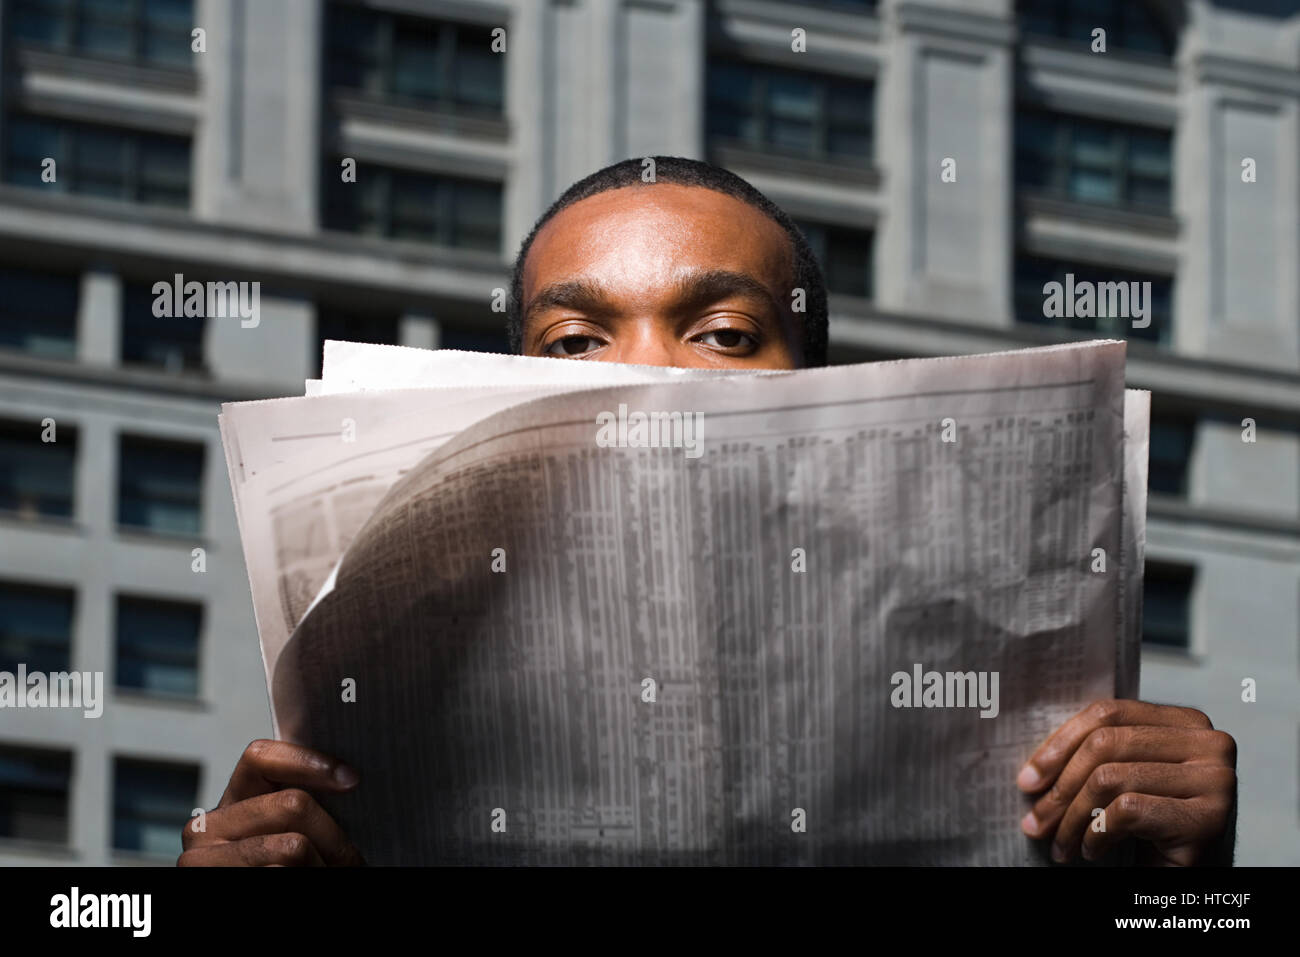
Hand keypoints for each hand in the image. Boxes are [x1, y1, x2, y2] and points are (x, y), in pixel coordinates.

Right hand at [178, 740, 364, 865]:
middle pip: (293, 804)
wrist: (242, 938)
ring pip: (294, 847)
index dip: (308, 762)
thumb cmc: (279, 867)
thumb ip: (298, 808)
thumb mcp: (283, 834)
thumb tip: (348, 780)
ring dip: (322, 865)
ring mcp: (205, 859)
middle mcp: (208, 827)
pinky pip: (283, 871)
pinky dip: (308, 876)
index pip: (261, 757)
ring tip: (325, 870)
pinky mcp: (213, 879)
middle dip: (333, 836)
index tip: (350, 779)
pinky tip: (304, 877)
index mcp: (232, 803)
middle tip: (350, 858)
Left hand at [1017, 700, 1235, 865]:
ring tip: (1061, 844)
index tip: (1028, 779)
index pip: (1108, 714)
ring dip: (1073, 819)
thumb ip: (1097, 750)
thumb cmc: (1152, 821)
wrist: (1186, 874)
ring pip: (1110, 779)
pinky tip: (1092, 850)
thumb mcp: (1125, 773)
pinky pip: (1128, 811)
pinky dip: (1098, 833)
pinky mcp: (1208, 817)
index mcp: (1185, 721)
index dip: (1059, 744)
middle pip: (1106, 744)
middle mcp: (1209, 742)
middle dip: (1060, 788)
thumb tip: (1032, 768)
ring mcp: (1214, 779)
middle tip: (1036, 821)